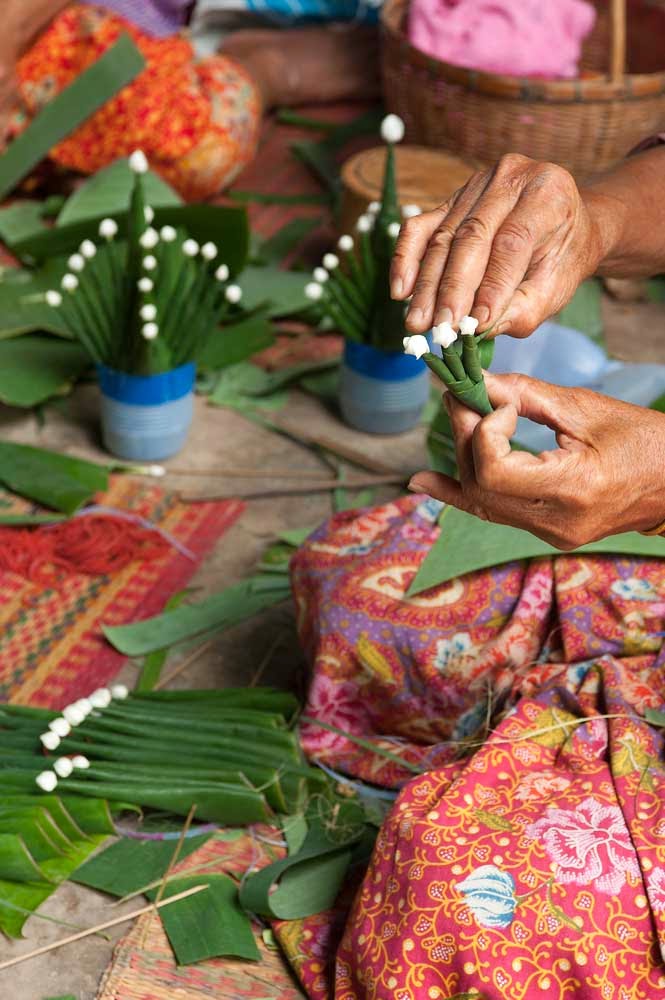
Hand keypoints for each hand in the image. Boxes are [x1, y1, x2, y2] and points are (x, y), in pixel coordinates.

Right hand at [391, 153, 620, 337]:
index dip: (489, 285)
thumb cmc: (563, 257)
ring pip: (443, 236)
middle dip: (451, 288)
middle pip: (472, 237)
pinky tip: (400, 290)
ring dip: (426, 284)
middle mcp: (512, 176)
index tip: (473, 325)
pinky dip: (406, 259)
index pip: (511, 242)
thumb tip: (479, 331)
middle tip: (438, 327)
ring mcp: (477, 182)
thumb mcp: (556, 287)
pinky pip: (421, 226)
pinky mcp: (451, 197)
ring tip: (417, 322)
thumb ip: (523, 309)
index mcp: (549, 194)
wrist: (566, 221)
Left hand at [409, 374, 664, 548]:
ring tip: (457, 415)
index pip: (494, 471)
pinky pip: (494, 512)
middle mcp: (555, 522)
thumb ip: (526, 396)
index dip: (483, 432)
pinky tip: (424, 481)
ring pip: (481, 502)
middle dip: (464, 436)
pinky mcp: (546, 532)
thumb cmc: (646, 441)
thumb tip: (477, 381)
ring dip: (462, 457)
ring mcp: (549, 534)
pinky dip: (462, 490)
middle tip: (460, 396)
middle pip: (480, 486)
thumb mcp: (587, 409)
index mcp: (573, 489)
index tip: (498, 403)